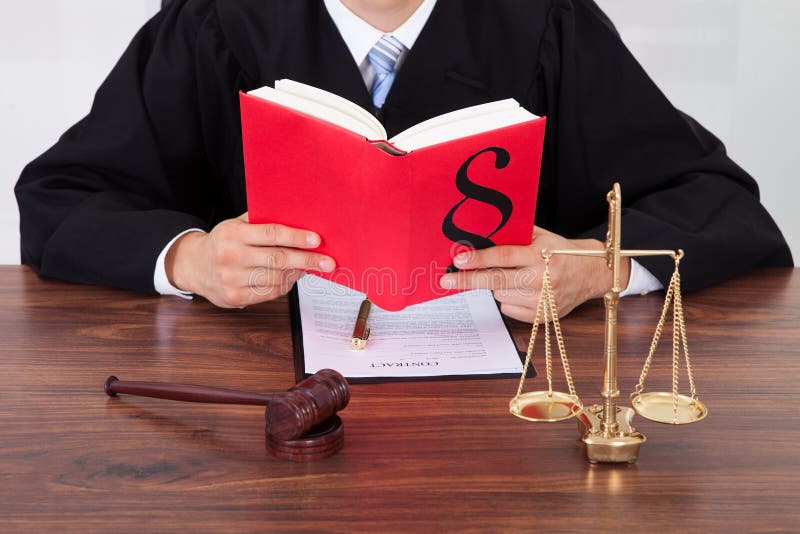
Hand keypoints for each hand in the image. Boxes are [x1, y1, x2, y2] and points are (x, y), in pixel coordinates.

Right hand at [165, 213, 334, 307]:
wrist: (193, 266)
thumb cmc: (223, 241)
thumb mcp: (236, 224)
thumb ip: (261, 221)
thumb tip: (298, 218)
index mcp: (232, 234)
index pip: (271, 234)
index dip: (296, 237)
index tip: (316, 240)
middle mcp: (230, 257)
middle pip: (277, 260)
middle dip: (306, 260)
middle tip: (327, 262)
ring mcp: (231, 279)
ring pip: (275, 278)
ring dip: (297, 274)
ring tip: (309, 268)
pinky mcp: (233, 297)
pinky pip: (268, 293)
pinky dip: (284, 285)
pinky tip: (291, 278)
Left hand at [439, 226, 629, 321]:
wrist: (590, 274)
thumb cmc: (559, 251)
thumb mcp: (540, 236)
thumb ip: (513, 236)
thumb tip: (477, 237)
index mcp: (541, 254)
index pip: (504, 256)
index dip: (479, 259)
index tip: (458, 260)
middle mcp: (543, 278)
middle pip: (497, 281)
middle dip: (469, 280)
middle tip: (447, 280)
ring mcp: (543, 300)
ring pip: (501, 295)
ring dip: (497, 286)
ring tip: (513, 276)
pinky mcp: (543, 316)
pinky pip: (510, 309)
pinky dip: (508, 299)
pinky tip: (521, 289)